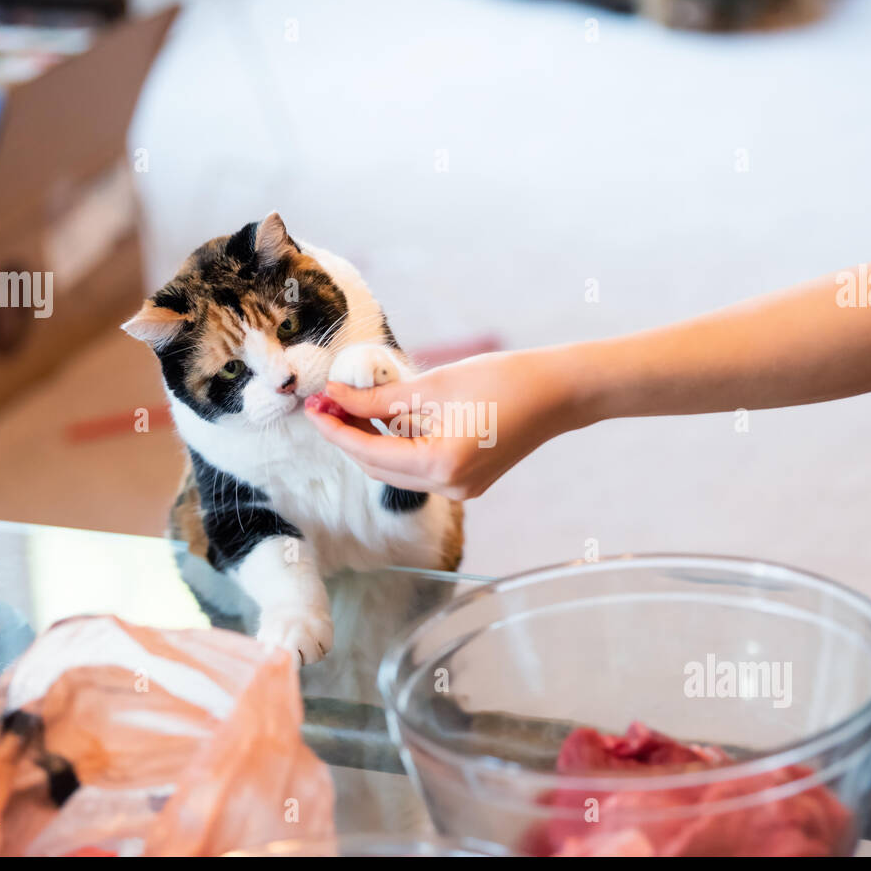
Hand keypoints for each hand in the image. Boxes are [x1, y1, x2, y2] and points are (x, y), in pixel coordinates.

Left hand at [304, 349, 576, 498]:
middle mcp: (449, 488)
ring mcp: (460, 490)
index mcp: (439, 465)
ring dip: (371, 440)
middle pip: (378, 467)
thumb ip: (379, 399)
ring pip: (396, 470)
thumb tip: (337, 398)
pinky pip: (419, 467)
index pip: (368, 452)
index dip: (334, 429)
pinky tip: (385, 417)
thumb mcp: (433, 386)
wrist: (558, 392)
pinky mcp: (468, 481)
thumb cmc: (503, 380)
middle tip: (326, 402)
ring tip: (350, 404)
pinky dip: (397, 445)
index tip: (312, 406)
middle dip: (348, 435)